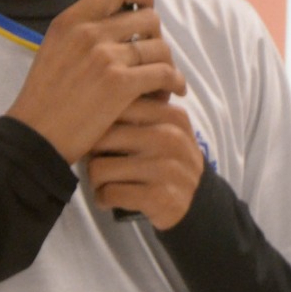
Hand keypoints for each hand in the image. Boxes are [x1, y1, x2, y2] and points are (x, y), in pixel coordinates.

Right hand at [6, 0, 186, 163]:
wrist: (34, 138)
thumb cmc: (45, 101)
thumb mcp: (54, 50)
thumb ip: (83, 32)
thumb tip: (122, 19)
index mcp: (70, 21)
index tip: (146, 9)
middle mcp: (88, 33)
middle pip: (148, 18)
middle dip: (157, 39)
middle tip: (153, 58)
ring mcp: (105, 58)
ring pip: (160, 47)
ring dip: (167, 65)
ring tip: (161, 82)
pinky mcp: (120, 84)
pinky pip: (165, 73)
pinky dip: (175, 82)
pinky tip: (174, 91)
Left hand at [86, 94, 201, 229]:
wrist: (198, 201)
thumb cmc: (168, 160)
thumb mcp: (166, 128)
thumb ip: (142, 109)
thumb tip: (98, 90)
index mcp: (170, 115)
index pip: (118, 106)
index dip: (98, 122)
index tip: (101, 136)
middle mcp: (170, 138)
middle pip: (102, 137)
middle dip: (92, 153)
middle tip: (97, 162)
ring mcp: (166, 168)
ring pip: (99, 168)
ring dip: (95, 180)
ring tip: (103, 183)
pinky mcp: (159, 197)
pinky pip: (108, 193)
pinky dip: (102, 198)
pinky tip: (109, 198)